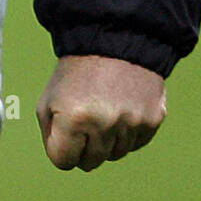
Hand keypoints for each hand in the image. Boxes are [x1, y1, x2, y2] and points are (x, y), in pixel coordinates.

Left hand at [36, 55, 165, 171]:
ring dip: (106, 139)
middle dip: (83, 146)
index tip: (64, 133)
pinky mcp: (152, 121)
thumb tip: (65, 158)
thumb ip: (50, 134)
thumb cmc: (76, 70)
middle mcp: (104, 124)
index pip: (63, 161)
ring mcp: (131, 124)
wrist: (115, 38)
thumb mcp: (49, 98)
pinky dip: (126, 133)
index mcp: (73, 118)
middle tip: (83, 119)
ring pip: (114, 155)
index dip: (61, 148)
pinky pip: (135, 144)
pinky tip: (121, 107)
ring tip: (103, 108)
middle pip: (90, 162)